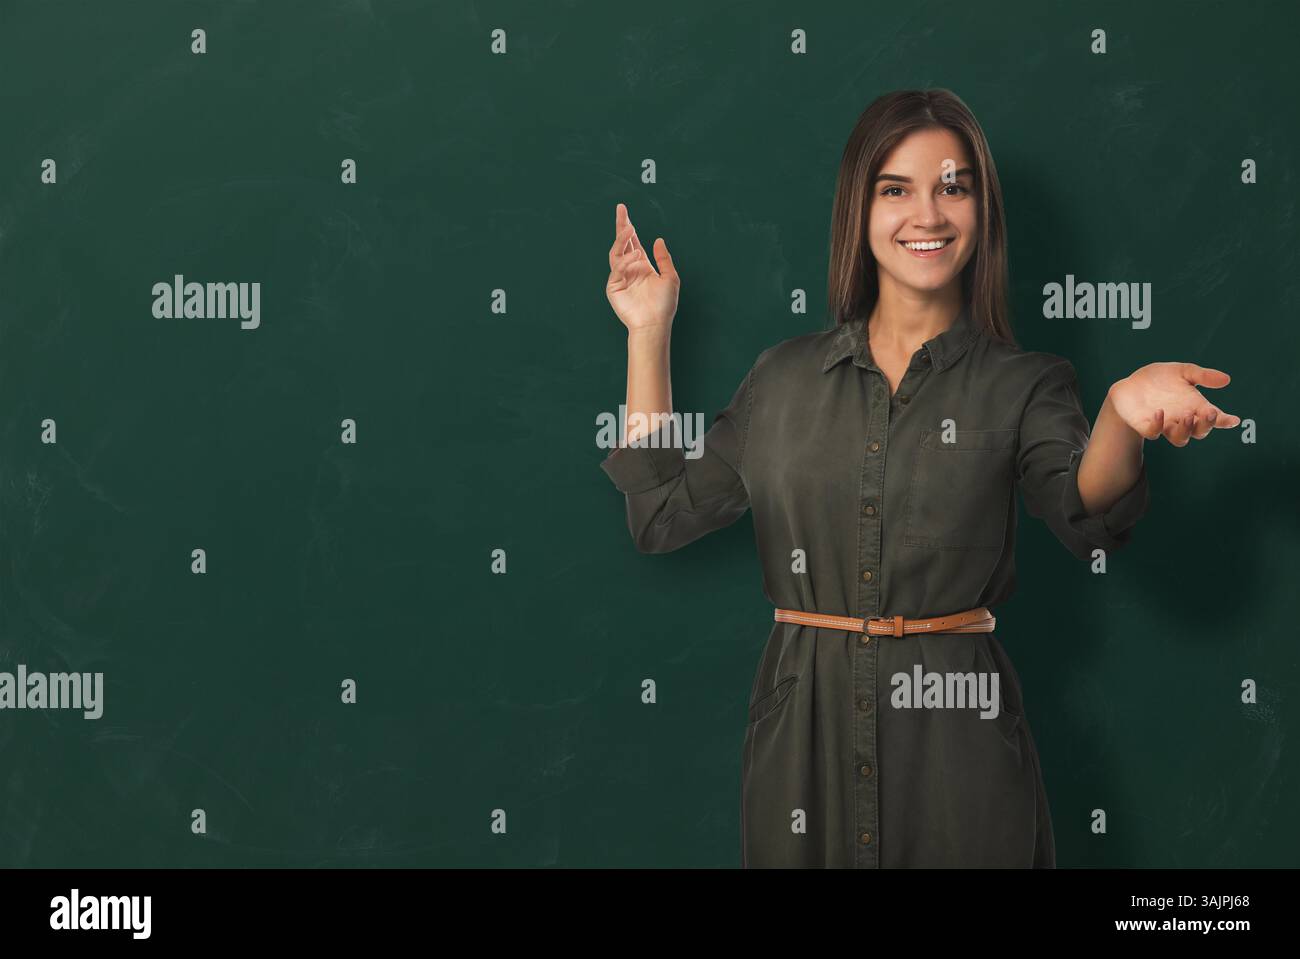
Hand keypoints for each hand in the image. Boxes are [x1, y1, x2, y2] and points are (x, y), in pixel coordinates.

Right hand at [605, 203, 678, 333]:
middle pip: (622, 243)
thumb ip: (664, 258)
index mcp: (641, 265)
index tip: (624, 210)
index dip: (628, 226)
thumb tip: (658, 239)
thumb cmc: (664, 304)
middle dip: (621, 226)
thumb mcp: (670, 277)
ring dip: (622, 239)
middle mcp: (629, 269)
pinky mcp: (613, 287)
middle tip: (621, 209)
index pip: (632, 242)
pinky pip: (617, 269)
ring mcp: (620, 277)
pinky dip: (625, 261)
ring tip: (630, 229)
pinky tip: (636, 256)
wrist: (655, 324)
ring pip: (616, 253)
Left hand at [1107, 362, 1240, 445]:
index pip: (1213, 418)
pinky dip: (1158, 426)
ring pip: (1180, 439)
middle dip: (1206, 425)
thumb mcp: (1182, 371)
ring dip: (1186, 430)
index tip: (1233, 419)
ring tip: (1188, 416)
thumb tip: (1227, 380)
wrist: (1131, 384)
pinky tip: (1161, 412)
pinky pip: (1153, 433)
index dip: (1224, 421)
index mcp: (1195, 407)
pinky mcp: (1145, 426)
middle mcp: (1181, 419)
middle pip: (1199, 431)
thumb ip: (1202, 376)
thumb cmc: (1160, 379)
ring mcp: (1164, 425)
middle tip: (1210, 413)